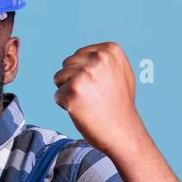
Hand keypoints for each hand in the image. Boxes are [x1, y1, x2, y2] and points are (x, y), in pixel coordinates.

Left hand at [53, 42, 146, 157]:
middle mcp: (98, 58)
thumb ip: (103, 60)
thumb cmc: (120, 105)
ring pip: (58, 78)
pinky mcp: (73, 91)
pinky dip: (66, 106)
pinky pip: (58, 96)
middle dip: (73, 81)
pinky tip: (83, 111)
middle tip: (93, 98)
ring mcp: (85, 74)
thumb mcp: (120, 73)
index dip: (84, 74)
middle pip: (67, 64)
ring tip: (88, 103)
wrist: (123, 132)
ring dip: (68, 93)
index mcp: (110, 50)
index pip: (78, 55)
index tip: (100, 87)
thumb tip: (85, 54)